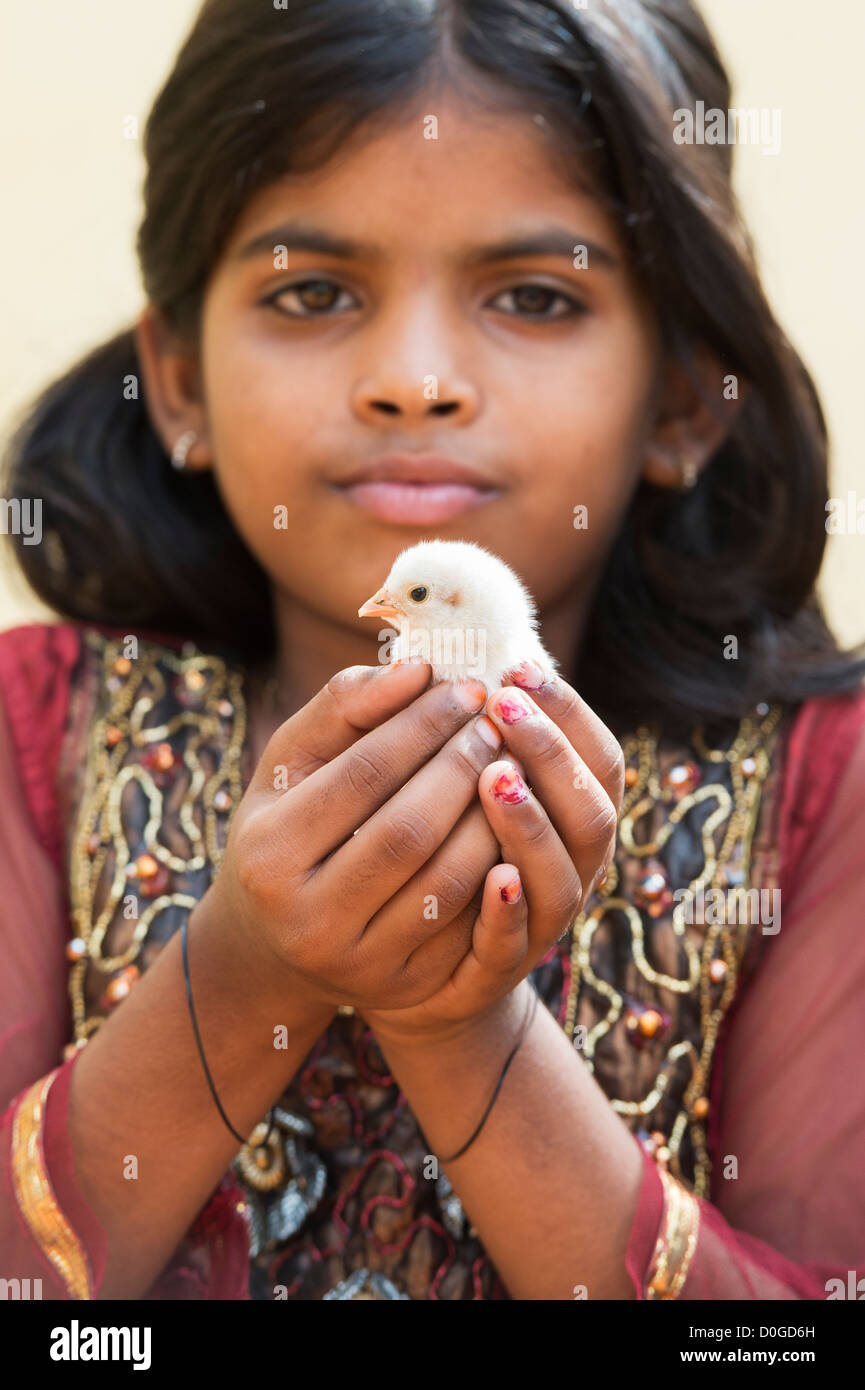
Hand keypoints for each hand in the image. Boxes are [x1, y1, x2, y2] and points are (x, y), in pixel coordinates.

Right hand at [199, 660, 507, 1017]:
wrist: (276, 942)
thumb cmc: (288, 827)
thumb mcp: (292, 764)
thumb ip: (344, 706)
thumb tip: (419, 668)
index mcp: (270, 852)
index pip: (366, 773)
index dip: (424, 726)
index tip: (467, 689)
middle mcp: (307, 918)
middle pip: (410, 829)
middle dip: (464, 767)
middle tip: (496, 725)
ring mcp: (357, 964)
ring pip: (448, 880)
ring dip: (494, 816)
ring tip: (510, 768)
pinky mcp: (402, 990)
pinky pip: (469, 926)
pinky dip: (499, 870)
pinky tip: (510, 825)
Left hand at [359, 666, 623, 1045]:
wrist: (385, 953)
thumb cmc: (407, 846)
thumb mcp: (412, 779)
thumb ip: (423, 728)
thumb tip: (419, 665)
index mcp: (562, 812)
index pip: (597, 756)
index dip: (570, 712)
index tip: (521, 667)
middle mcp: (566, 864)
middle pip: (594, 808)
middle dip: (551, 753)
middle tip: (504, 708)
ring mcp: (538, 921)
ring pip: (564, 874)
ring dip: (532, 823)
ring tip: (494, 776)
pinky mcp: (496, 968)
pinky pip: (516, 941)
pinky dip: (510, 908)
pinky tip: (493, 872)